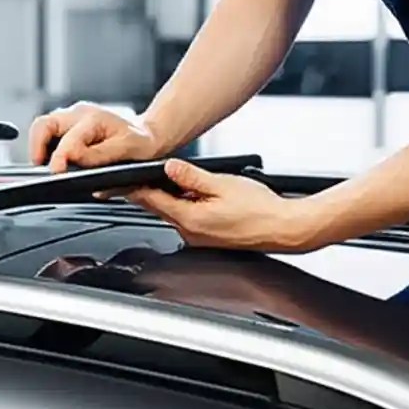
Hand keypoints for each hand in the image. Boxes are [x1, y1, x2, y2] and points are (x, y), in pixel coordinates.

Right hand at [29, 103, 164, 172]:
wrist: (149, 134)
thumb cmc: (141, 142)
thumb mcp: (128, 149)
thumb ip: (100, 155)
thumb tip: (74, 161)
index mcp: (94, 119)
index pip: (68, 139)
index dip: (60, 157)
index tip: (56, 172)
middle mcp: (79, 114)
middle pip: (44, 124)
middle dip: (37, 147)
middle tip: (40, 168)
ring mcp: (72, 118)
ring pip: (43, 127)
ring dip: (40, 147)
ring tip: (45, 167)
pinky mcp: (70, 125)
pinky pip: (49, 133)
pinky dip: (46, 148)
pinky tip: (54, 162)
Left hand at [124, 160, 320, 252]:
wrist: (284, 229)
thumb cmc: (261, 210)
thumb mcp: (222, 184)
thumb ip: (192, 177)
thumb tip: (170, 168)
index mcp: (190, 220)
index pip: (153, 201)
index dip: (136, 187)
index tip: (124, 179)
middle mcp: (190, 234)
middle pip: (160, 208)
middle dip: (151, 191)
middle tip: (145, 174)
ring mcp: (199, 239)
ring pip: (174, 214)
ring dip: (171, 198)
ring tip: (179, 179)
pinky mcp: (208, 240)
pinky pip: (188, 221)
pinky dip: (186, 207)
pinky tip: (197, 195)